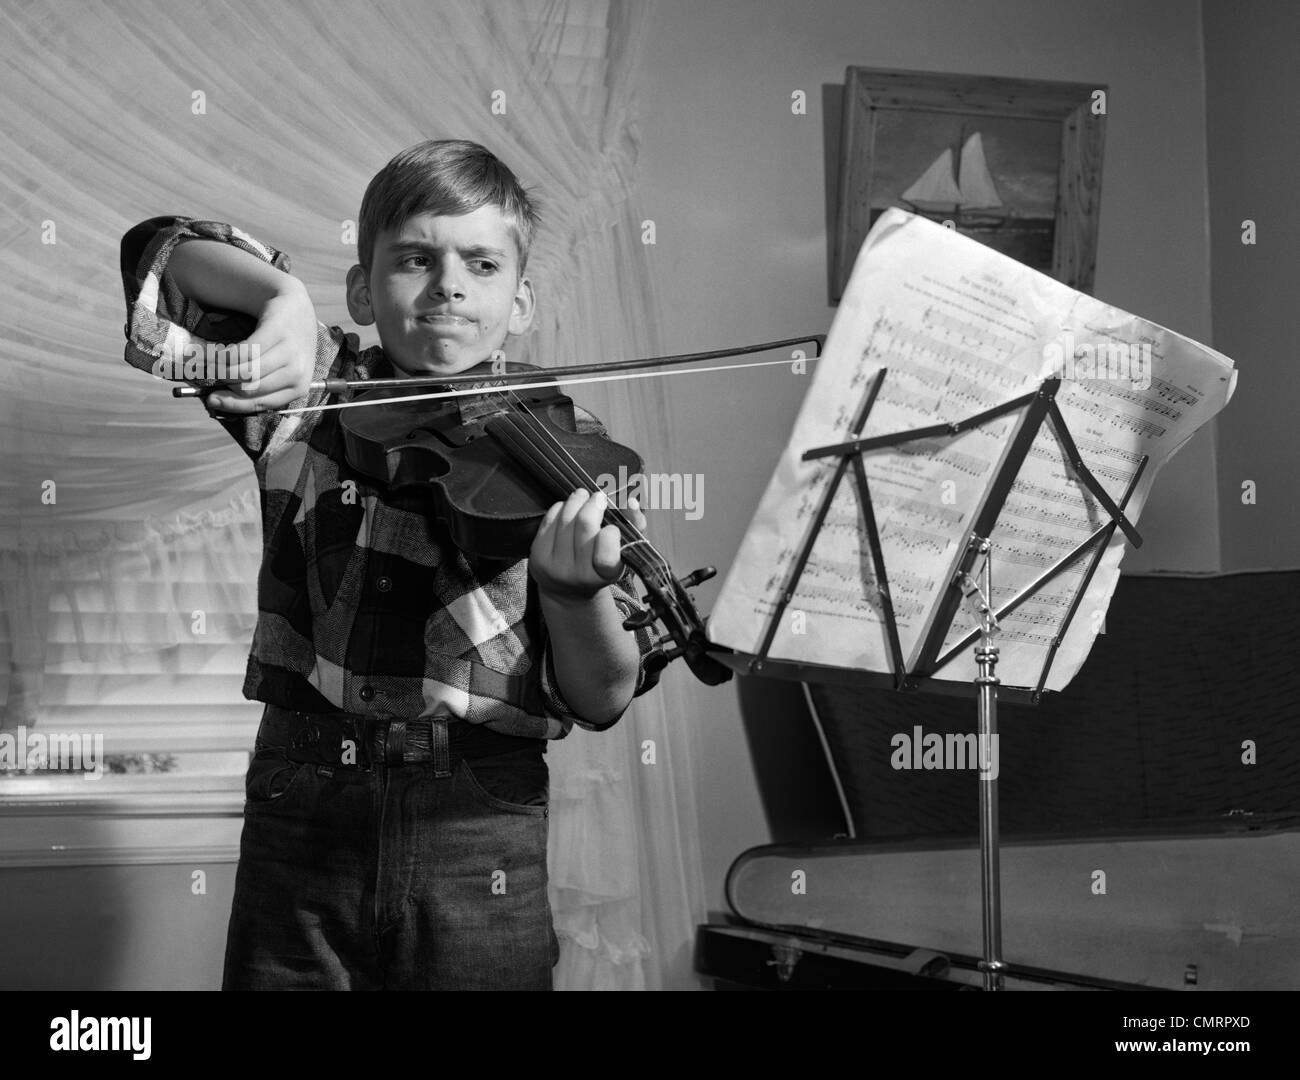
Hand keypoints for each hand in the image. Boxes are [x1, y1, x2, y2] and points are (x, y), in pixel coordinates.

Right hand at [207, 280, 316, 412]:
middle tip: (209, 375)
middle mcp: (298, 372)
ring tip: (210, 362)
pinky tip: (218, 351)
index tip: (212, 400)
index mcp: (299, 387)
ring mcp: (290, 351)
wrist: (295, 308)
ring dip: (221, 369)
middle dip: (224, 384)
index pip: (261, 404)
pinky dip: (225, 355)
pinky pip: (244, 351)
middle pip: (249, 388)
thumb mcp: (278, 370)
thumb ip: (258, 385)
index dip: (233, 404)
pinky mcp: (277, 331)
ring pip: (245, 372)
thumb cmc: (283, 345)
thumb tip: (219, 402)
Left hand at [529, 490, 645, 601]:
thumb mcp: (624, 553)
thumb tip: (631, 501)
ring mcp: (554, 564)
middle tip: (599, 498)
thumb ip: (636, 527)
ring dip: (577, 500)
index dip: (612, 531)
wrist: (569, 591)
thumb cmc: (602, 566)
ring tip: (584, 497)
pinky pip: (550, 518)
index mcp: (604, 575)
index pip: (608, 547)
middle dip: (594, 503)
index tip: (613, 527)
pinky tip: (569, 510)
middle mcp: (577, 573)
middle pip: (585, 522)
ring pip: (566, 516)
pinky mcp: (537, 554)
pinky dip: (561, 508)